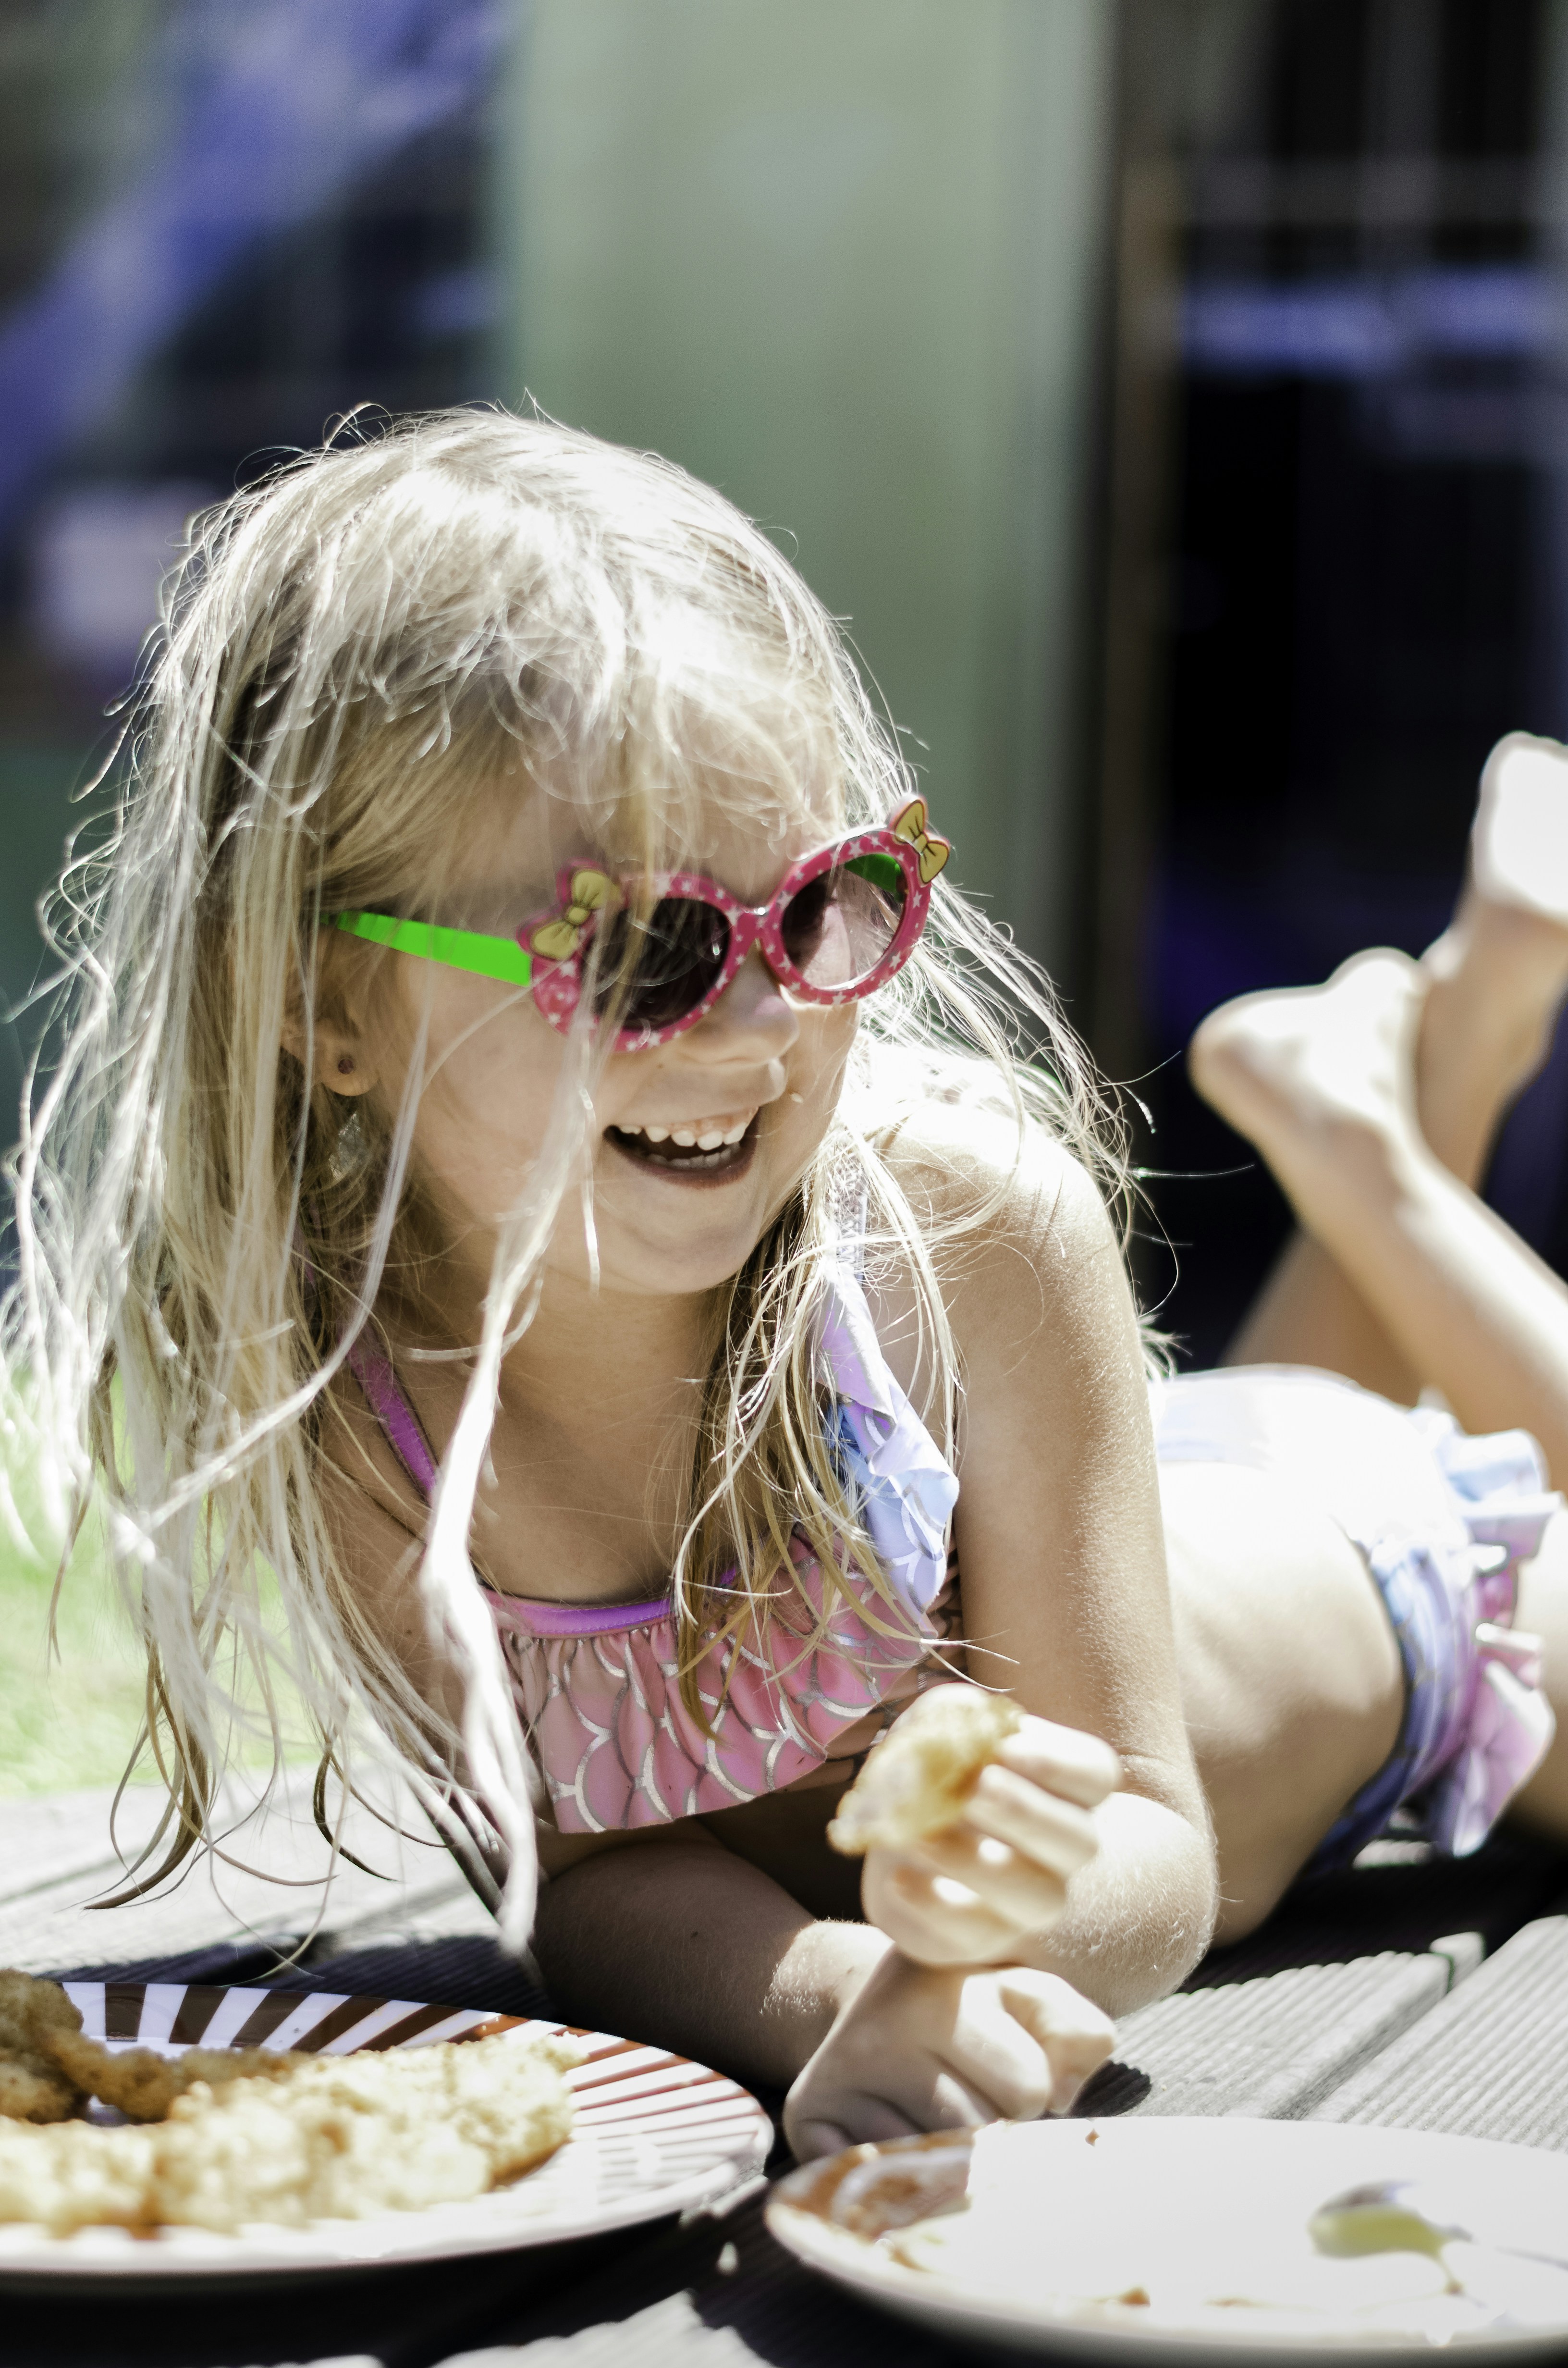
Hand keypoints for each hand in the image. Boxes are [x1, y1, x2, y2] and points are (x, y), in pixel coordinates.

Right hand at [783, 1947, 1115, 2160]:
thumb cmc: (974, 2008)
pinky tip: (895, 2131)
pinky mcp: (805, 2114)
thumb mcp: (1031, 1997)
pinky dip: (895, 2173)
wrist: (873, 2000)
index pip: (1029, 2088)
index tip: (1001, 2061)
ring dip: (947, 2156)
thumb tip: (1062, 2094)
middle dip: (992, 2128)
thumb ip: (1078, 2030)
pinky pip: (877, 2182)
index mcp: (947, 1983)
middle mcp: (883, 2023)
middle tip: (964, 2089)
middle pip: (981, 2134)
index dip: (1029, 2088)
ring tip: (933, 2110)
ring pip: (932, 2165)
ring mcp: (839, 2071)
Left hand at [861, 1712, 1120, 1966]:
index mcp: (1061, 1788)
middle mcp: (1058, 1850)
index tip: (1007, 1747)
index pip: (1096, 1774)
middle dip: (1028, 1813)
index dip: (1060, 1762)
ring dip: (978, 1863)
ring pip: (1038, 1896)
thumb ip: (954, 1718)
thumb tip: (975, 1734)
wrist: (894, 1843)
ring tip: (923, 1836)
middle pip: (1081, 1840)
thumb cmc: (930, 1772)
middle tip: (974, 1788)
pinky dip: (935, 1905)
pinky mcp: (982, 1937)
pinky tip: (898, 1878)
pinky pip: (976, 1933)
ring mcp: (1027, 1901)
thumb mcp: (935, 1730)